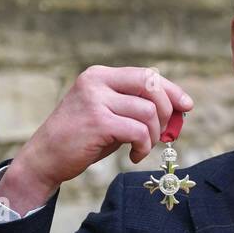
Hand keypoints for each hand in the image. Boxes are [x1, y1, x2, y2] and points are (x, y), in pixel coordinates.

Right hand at [0, 65, 193, 210]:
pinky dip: (143, 147)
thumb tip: (174, 112)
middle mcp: (97, 82)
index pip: (147, 74)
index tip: (186, 106)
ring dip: (153, 135)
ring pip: (148, 111)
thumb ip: (133, 108)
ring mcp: (96, 100)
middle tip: (161, 134)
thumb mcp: (107, 116)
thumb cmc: (80, 139)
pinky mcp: (98, 122)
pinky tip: (133, 156)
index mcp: (100, 75)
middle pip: (151, 85)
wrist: (46, 158)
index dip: (172, 90)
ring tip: (142, 148)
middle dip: (166, 112)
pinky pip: (138, 131)